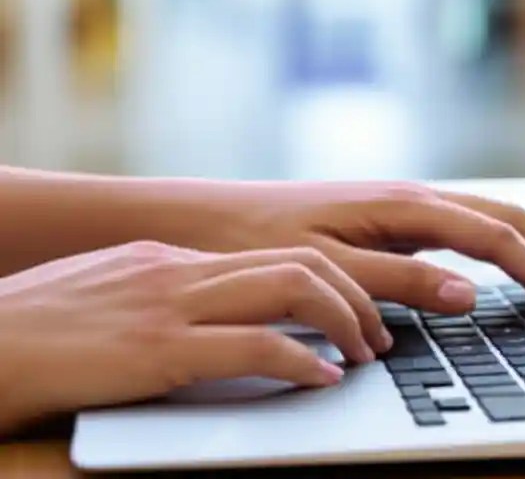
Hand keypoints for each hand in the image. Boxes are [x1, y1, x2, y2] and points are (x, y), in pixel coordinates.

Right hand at [0, 241, 380, 433]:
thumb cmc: (24, 335)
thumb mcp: (105, 301)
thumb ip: (159, 301)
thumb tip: (206, 322)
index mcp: (169, 259)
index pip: (274, 255)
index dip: (330, 283)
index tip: (355, 313)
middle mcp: (178, 270)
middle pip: (300, 261)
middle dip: (354, 297)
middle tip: (377, 337)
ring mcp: (168, 304)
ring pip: (291, 287)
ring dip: (344, 322)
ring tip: (364, 356)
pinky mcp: (155, 348)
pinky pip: (253, 345)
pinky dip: (301, 361)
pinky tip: (323, 380)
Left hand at [180, 182, 524, 317]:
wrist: (203, 220)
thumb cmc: (255, 245)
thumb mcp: (326, 269)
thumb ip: (400, 280)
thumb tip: (472, 294)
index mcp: (405, 205)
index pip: (497, 238)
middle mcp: (414, 197)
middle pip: (510, 219)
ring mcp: (405, 205)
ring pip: (492, 220)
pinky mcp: (393, 219)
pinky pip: (466, 230)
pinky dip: (503, 251)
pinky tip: (507, 273)